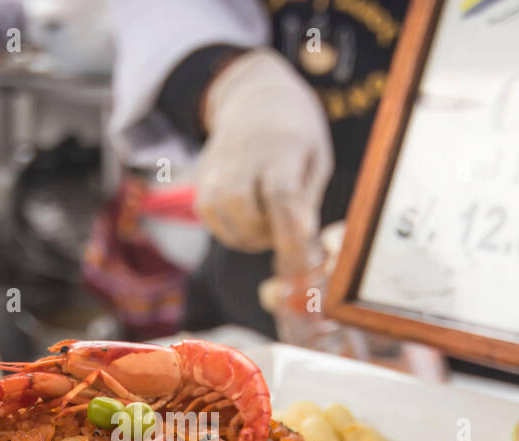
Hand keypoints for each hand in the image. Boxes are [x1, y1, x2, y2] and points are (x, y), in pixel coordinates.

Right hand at [195, 48, 332, 255]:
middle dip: (272, 237)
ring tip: (270, 220)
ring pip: (229, 225)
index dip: (290, 234)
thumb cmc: (295, 137)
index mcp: (282, 147)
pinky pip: (215, 224)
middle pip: (249, 214)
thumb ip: (308, 203)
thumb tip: (301, 247)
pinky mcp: (201, 184)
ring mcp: (216, 170)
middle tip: (288, 229)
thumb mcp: (317, 161)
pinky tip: (250, 217)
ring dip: (254, 237)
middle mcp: (243, 157)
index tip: (302, 261)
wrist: (254, 101)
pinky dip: (235, 232)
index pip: (281, 196)